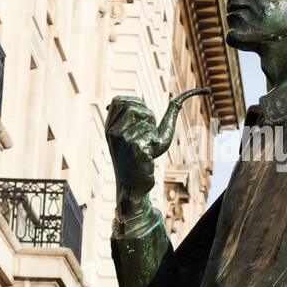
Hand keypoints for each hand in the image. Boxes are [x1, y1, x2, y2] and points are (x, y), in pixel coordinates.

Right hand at [105, 89, 207, 216]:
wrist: (133, 186)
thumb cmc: (140, 160)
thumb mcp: (138, 136)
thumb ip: (147, 117)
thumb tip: (176, 100)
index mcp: (110, 127)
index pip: (118, 100)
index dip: (135, 102)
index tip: (144, 115)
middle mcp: (113, 131)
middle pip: (135, 107)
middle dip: (148, 116)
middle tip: (148, 133)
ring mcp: (122, 139)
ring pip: (147, 120)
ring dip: (153, 132)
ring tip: (148, 146)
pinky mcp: (134, 147)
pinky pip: (153, 134)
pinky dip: (156, 143)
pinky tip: (148, 155)